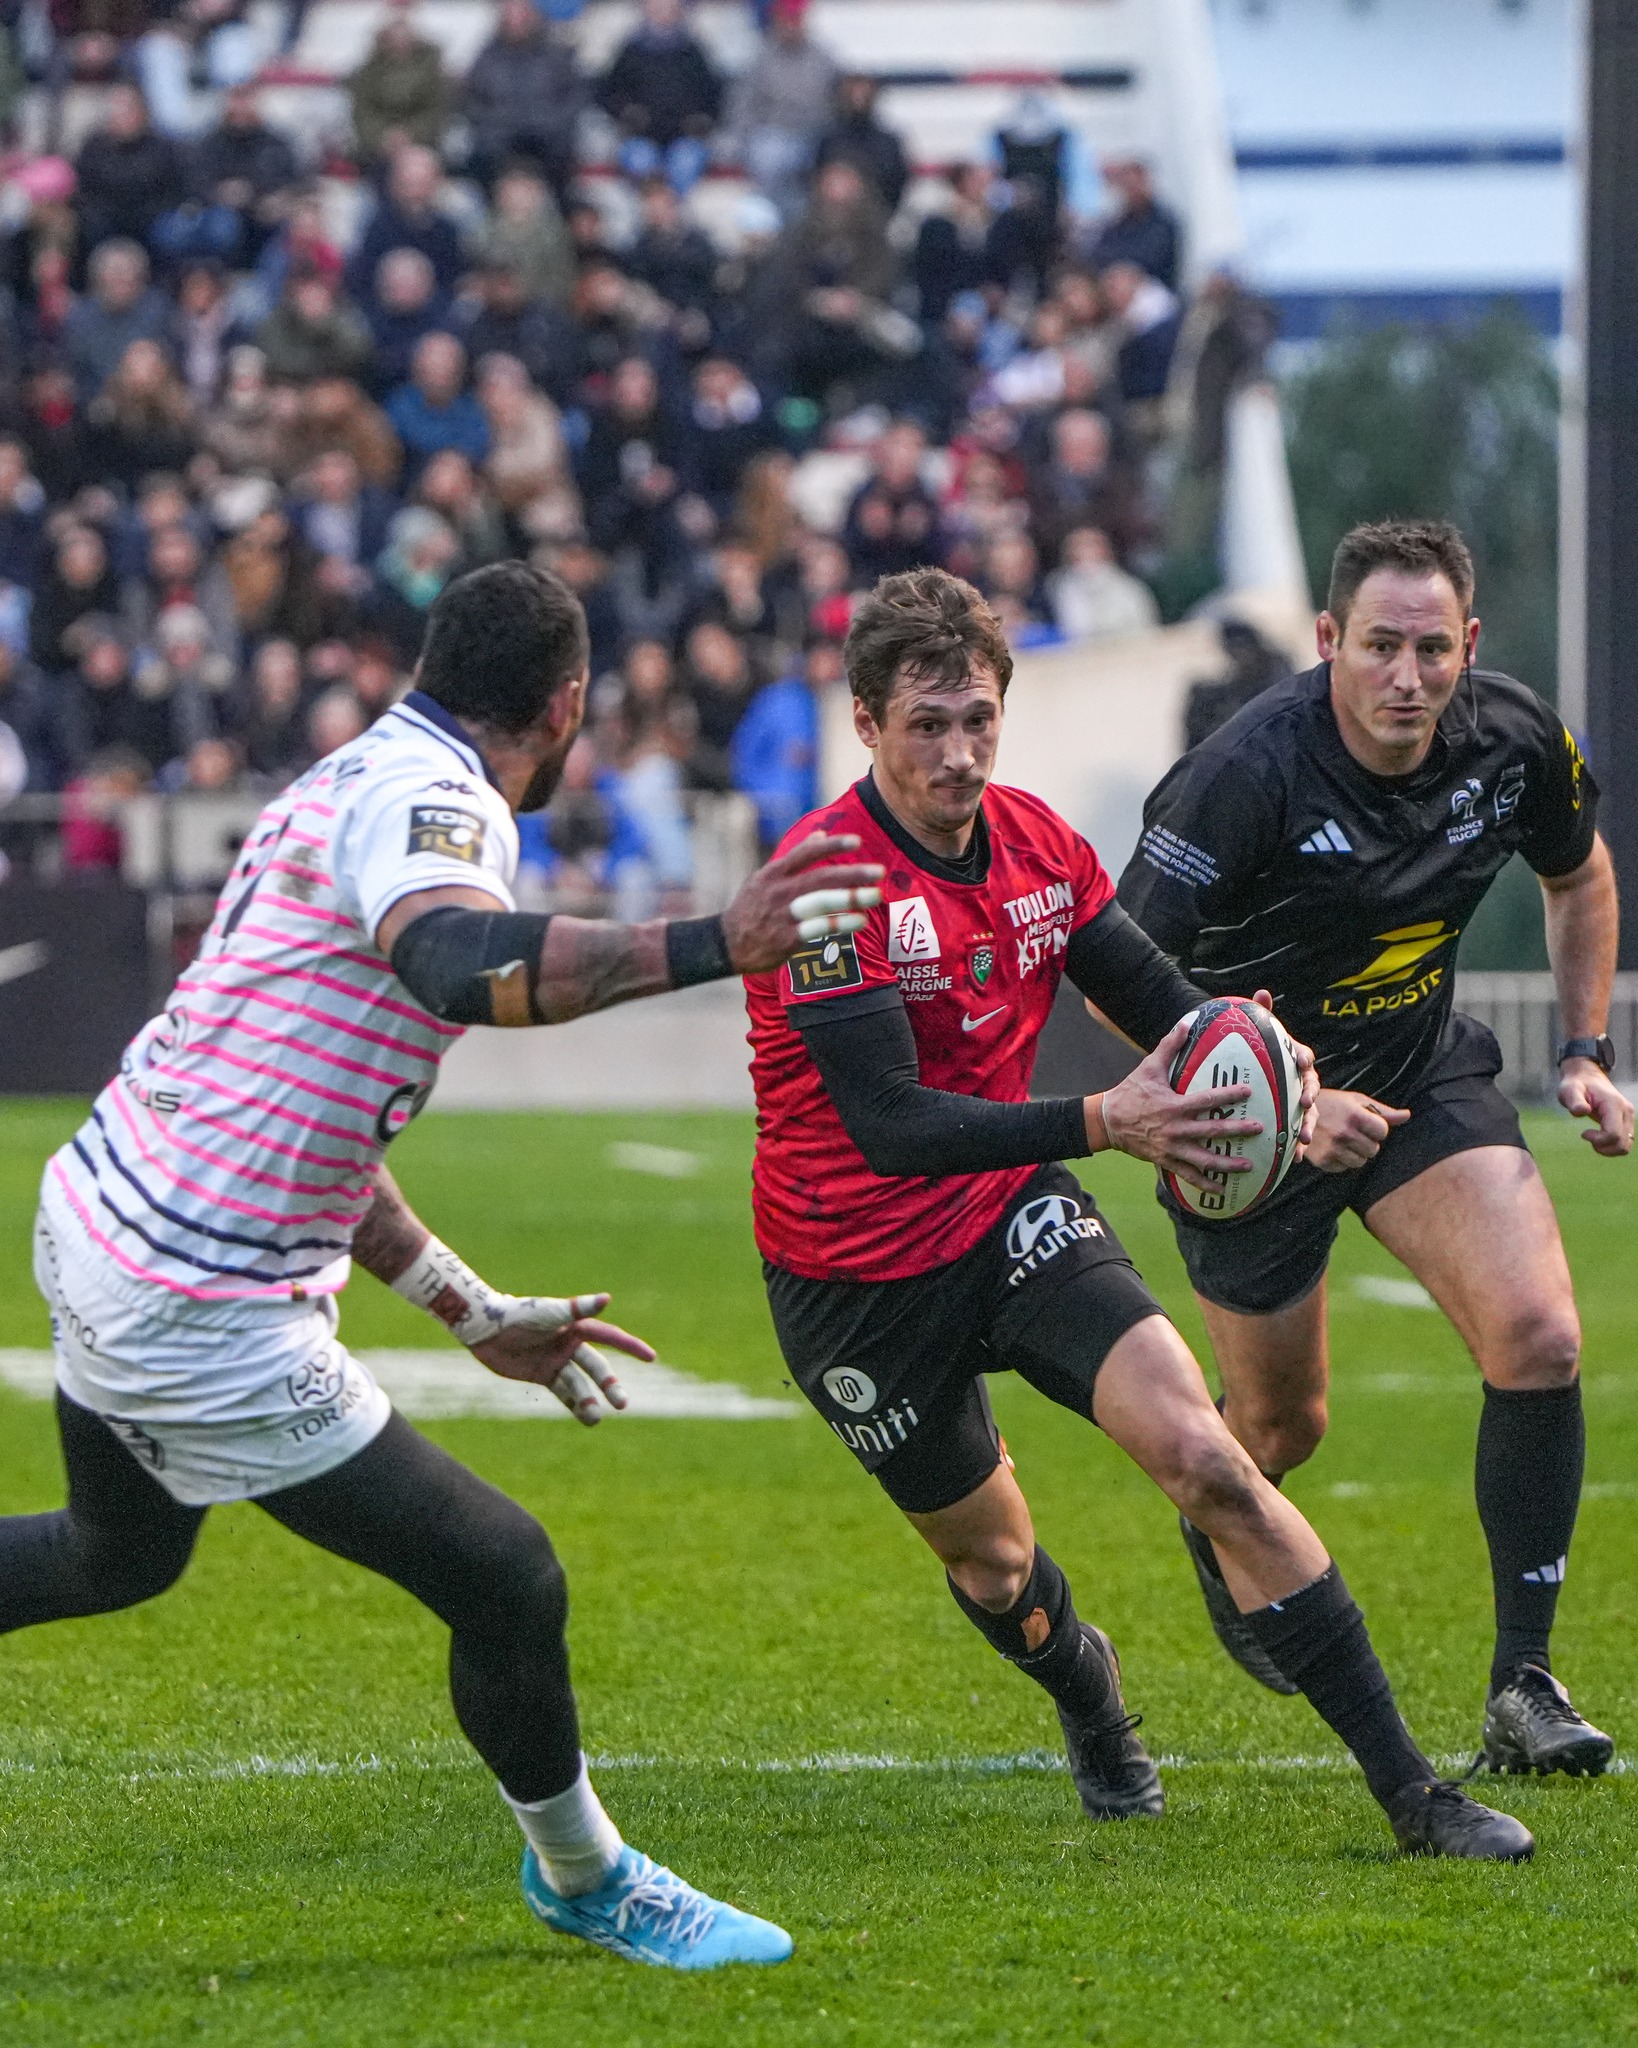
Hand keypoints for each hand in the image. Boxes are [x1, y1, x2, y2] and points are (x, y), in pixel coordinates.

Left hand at [467, 1291, 653, 1424]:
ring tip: (595, 1419)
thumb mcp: (550, 1313)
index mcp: (576, 1326)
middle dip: (610, 1386)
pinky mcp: (541, 1374)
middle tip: (622, 1405)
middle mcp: (570, 1344)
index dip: (630, 1347)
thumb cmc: (518, 1314)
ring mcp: (556, 1360)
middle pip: (597, 1368)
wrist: (485, 1328)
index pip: (610, 1337)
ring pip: (580, 1384)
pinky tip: (586, 1417)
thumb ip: (578, 1309)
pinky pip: (562, 1392)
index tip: (651, 1357)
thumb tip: (607, 1299)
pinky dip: (574, 1404)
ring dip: (589, 1401)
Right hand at [722, 833, 884, 972]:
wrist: (725, 943)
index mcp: (774, 873)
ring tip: (876, 895)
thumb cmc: (751, 908)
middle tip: (879, 872)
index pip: (806, 853)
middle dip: (852, 874)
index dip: (832, 846)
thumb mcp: (765, 878)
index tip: (857, 841)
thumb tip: (821, 835)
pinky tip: (860, 921)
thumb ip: (794, 857)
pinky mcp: (786, 939)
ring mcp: (783, 915)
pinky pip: (819, 929)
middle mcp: (779, 891)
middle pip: (820, 878)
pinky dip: (841, 924)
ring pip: (822, 903)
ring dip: (851, 898)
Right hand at [1097, 1013, 1265, 1192]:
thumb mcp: (1149, 1067)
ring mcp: (1171, 1148)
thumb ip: (1169, 1046)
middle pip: (1211, 1132)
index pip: (1206, 1100)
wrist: (1107, 1121)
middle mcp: (1175, 1129)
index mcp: (1174, 1106)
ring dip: (1227, 1164)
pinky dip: (1205, 1184)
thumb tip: (1186, 1023)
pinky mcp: (1165, 1161)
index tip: (1248, 1091)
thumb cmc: (1131, 1092)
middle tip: (1259, 1128)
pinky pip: (1188, 1175)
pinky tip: (1222, 1190)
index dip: (1228, 1095)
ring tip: (1249, 1165)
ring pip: (1204, 1159)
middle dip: (1237, 1131)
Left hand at [1250, 987, 1319, 1152]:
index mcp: (1296, 1060)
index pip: (1304, 1056)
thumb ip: (1262, 1013)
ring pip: (1309, 1114)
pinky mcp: (1293, 1117)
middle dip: (1311, 1097)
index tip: (1303, 1062)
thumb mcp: (1261, 1033)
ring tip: (1305, 1139)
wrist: (1258, 1071)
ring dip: (1308, 1126)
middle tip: (1306, 1103)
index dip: (1305, 1059)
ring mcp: (1299, 1100)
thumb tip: (1262, 992)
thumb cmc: (1262, 1050)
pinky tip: (1296, 1158)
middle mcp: (1302, 1080)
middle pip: (1311, 1088)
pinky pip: (1297, 1131)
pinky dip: (1297, 1144)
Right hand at [1303, 1089, 1410, 1172]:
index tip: (1365, 1122)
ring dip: (1356, 1153)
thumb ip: (1382, 1111)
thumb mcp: (1355, 1101)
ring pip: (1361, 1161)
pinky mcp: (1324, 1161)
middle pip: (1374, 1149)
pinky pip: (1345, 1167)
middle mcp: (1345, 1133)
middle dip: (1367, 1141)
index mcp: (1355, 1115)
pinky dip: (1342, 1160)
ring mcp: (1333, 1149)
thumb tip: (1407, 1115)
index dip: (1377, 1128)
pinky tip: (1332, 1147)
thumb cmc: (1331, 1104)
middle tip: (1351, 1131)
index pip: (1383, 1132)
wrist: (1293, 1112)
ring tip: (1342, 1139)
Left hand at [1559, 1058, 1634, 1155]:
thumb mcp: (1569, 1090)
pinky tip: (1598, 1139)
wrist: (1587, 1077)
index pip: (1613, 1134)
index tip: (1583, 1133)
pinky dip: (1612, 1146)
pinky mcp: (1626, 1121)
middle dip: (1603, 1147)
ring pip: (1626, 1145)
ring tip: (1593, 1140)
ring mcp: (1628, 1117)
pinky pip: (1624, 1142)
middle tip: (1587, 1137)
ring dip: (1608, 1149)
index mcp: (1614, 1104)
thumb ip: (1574, 1101)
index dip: (1598, 1140)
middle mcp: (1626, 1111)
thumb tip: (1581, 1111)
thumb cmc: (1577, 1084)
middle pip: (1622, 1143)